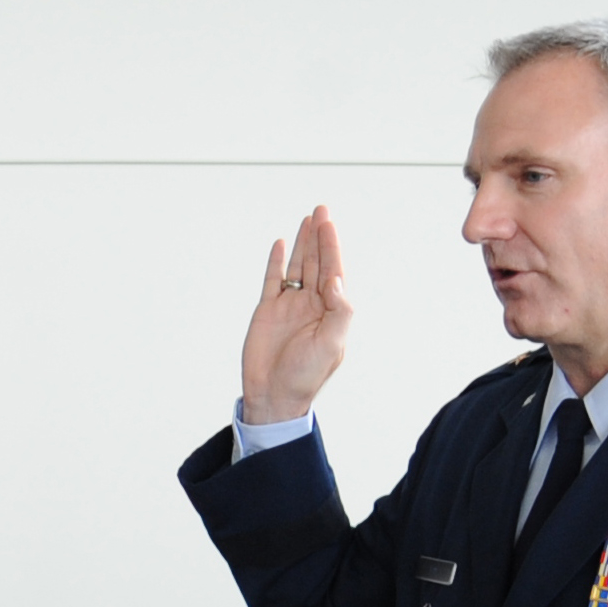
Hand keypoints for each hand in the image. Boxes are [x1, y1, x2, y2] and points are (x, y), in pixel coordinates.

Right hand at [240, 205, 353, 424]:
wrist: (273, 396)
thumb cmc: (305, 377)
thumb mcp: (332, 345)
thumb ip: (339, 311)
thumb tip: (335, 280)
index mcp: (330, 312)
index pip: (332, 271)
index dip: (331, 247)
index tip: (328, 224)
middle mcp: (311, 305)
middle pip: (317, 263)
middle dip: (319, 237)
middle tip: (321, 210)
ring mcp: (288, 306)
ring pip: (297, 267)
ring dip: (302, 244)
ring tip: (306, 221)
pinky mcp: (267, 311)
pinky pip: (273, 280)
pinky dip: (277, 262)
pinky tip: (281, 245)